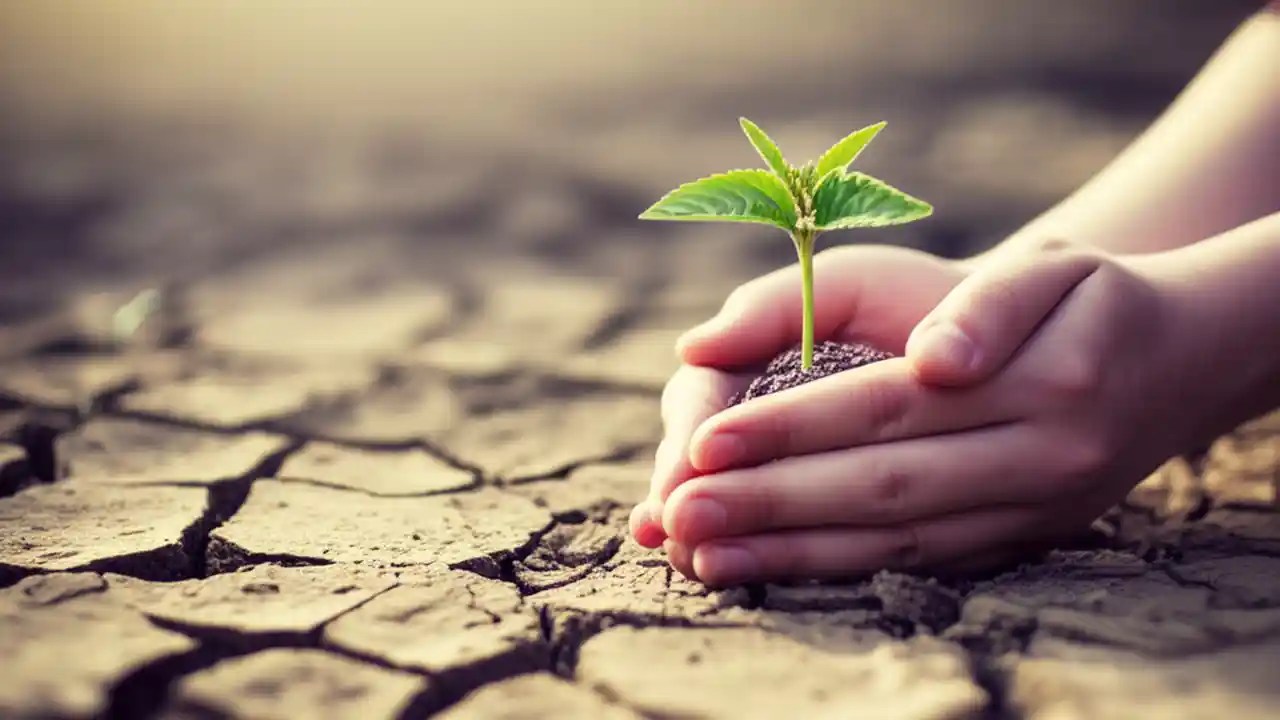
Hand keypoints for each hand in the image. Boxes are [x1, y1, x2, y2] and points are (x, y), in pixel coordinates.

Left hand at [662, 239, 1196, 585]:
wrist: (1173, 359)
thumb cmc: (1079, 297)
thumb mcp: (1037, 267)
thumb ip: (960, 301)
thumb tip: (906, 356)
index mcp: (1042, 381)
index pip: (888, 408)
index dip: (792, 428)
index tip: (704, 442)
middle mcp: (1040, 460)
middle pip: (881, 488)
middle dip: (771, 503)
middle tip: (678, 514)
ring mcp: (1031, 513)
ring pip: (893, 542)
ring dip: (790, 552)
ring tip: (701, 555)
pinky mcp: (1017, 541)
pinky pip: (913, 562)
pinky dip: (835, 567)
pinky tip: (768, 567)